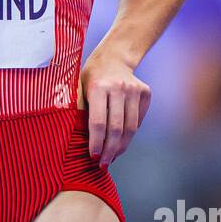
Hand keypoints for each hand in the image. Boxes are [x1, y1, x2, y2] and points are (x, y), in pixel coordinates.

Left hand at [78, 52, 150, 166]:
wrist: (113, 57)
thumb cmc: (90, 78)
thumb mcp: (78, 89)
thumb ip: (77, 111)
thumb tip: (74, 141)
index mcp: (98, 87)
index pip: (98, 122)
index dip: (96, 143)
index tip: (93, 157)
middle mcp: (119, 87)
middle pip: (116, 128)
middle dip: (110, 150)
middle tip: (103, 164)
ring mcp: (134, 90)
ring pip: (131, 128)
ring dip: (122, 146)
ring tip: (113, 157)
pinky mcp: (145, 93)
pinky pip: (138, 121)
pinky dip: (130, 134)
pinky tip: (121, 141)